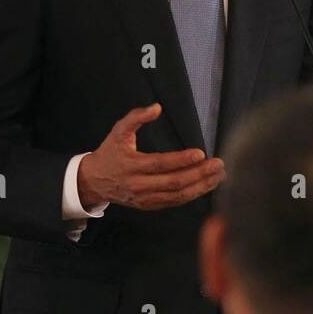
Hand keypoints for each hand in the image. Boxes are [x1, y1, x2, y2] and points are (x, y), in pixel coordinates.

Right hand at [78, 103, 225, 209]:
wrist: (93, 181)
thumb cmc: (110, 153)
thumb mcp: (118, 131)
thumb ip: (136, 117)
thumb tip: (156, 107)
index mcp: (131, 165)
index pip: (160, 164)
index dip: (181, 160)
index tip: (200, 153)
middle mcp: (138, 184)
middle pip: (173, 182)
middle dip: (199, 174)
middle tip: (218, 165)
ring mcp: (145, 198)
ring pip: (177, 195)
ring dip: (201, 186)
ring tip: (219, 176)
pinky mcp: (149, 205)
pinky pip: (174, 202)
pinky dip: (193, 195)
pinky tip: (206, 185)